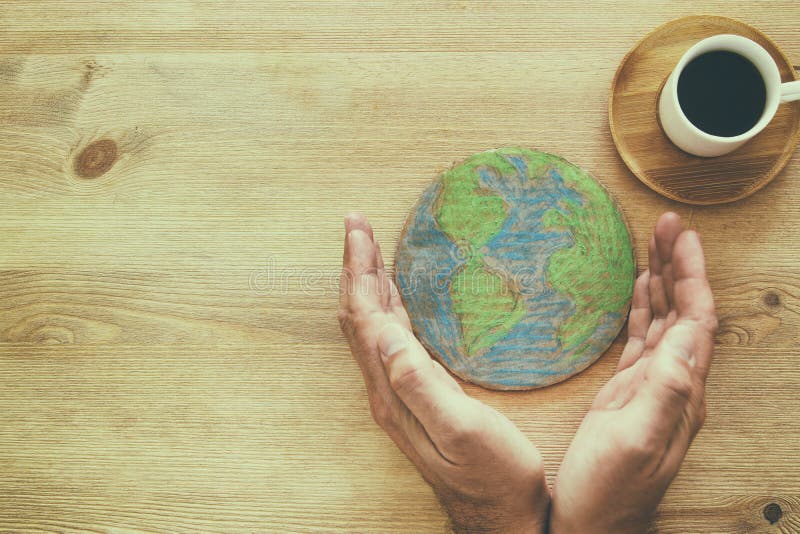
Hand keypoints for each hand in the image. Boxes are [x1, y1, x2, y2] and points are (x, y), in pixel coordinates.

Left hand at [338, 213, 549, 533]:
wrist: (502, 518)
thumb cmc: (494, 478)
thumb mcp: (463, 430)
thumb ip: (421, 384)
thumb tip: (385, 336)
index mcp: (394, 389)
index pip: (365, 316)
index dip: (359, 270)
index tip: (358, 229)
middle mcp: (387, 389)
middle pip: (359, 315)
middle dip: (356, 267)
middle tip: (356, 224)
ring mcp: (399, 394)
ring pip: (371, 325)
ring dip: (367, 284)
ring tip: (368, 249)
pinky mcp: (415, 397)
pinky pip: (390, 339)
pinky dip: (386, 307)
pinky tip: (394, 297)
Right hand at [550, 212, 717, 532]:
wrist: (591, 523)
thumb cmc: (608, 489)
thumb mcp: (636, 439)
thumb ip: (666, 388)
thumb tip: (689, 334)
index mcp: (681, 391)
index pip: (697, 319)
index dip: (691, 275)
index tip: (680, 237)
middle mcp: (674, 384)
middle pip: (684, 312)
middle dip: (677, 265)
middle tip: (665, 225)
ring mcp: (651, 387)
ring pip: (664, 320)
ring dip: (661, 281)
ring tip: (653, 243)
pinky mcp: (628, 392)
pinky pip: (642, 339)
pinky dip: (641, 308)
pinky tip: (638, 289)